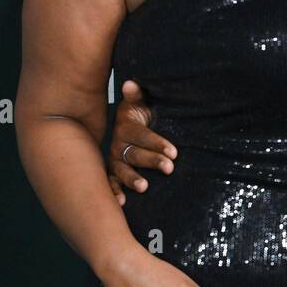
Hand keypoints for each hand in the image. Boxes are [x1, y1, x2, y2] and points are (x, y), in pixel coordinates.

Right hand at [106, 79, 175, 205]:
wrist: (132, 125)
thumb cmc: (141, 113)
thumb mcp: (141, 102)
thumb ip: (137, 94)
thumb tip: (130, 83)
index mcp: (127, 127)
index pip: (142, 135)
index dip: (157, 143)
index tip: (174, 152)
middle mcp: (119, 144)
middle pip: (135, 154)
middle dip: (152, 161)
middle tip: (170, 167)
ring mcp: (116, 160)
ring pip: (122, 170)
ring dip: (132, 179)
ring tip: (144, 186)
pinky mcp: (114, 172)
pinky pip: (111, 183)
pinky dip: (114, 193)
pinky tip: (121, 203)